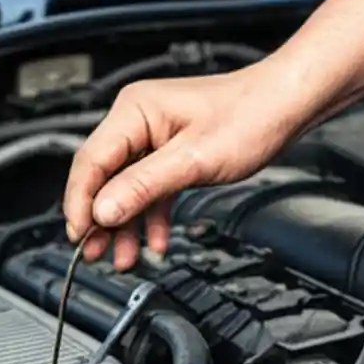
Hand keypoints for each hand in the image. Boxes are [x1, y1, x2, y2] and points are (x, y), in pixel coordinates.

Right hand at [63, 64, 311, 268]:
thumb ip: (144, 186)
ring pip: (127, 188)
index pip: (91, 161)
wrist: (286, 106)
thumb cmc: (250, 117)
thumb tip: (103, 210)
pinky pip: (151, 188)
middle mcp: (139, 120)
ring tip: (122, 257)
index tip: (78, 234)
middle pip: (104, 177)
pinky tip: (155, 240)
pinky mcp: (172, 153)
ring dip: (125, 224)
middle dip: (99, 218)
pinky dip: (151, 215)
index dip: (80, 202)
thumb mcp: (193, 160)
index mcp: (135, 111)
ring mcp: (155, 137)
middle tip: (93, 252)